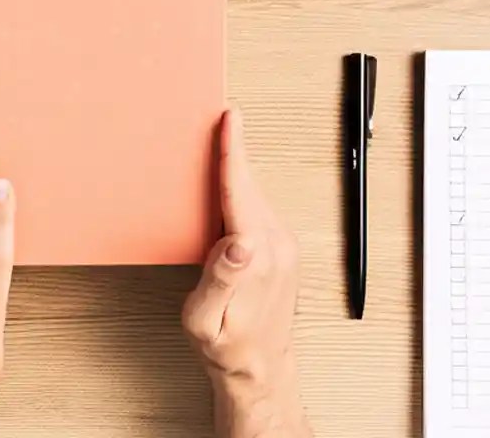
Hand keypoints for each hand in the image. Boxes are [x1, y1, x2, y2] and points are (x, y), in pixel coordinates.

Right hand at [182, 111, 309, 437]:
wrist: (259, 371)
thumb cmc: (227, 347)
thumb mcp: (206, 320)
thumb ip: (221, 279)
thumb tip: (238, 241)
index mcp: (257, 257)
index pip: (241, 192)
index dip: (233, 151)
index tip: (230, 118)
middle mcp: (277, 247)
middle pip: (248, 186)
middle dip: (233, 151)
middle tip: (218, 119)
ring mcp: (283, 248)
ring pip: (253, 196)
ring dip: (236, 172)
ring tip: (218, 145)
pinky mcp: (281, 252)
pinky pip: (257, 210)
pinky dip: (242, 192)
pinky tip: (227, 189)